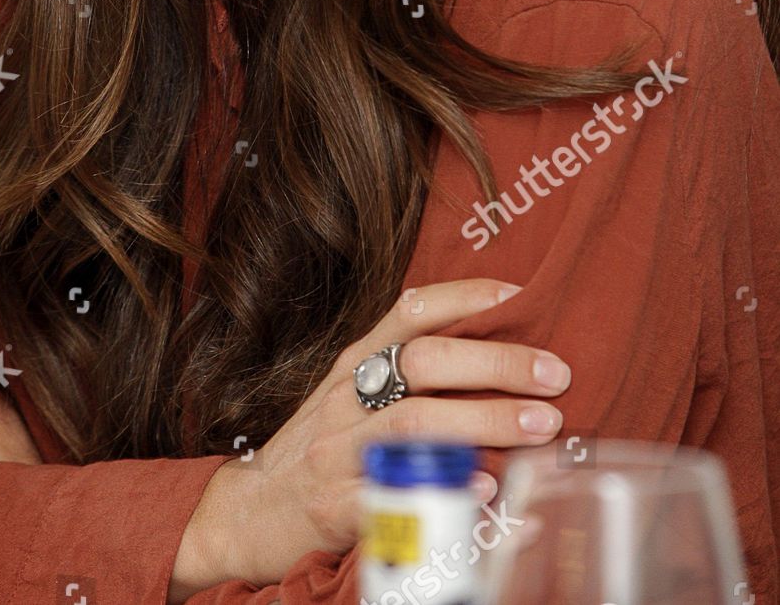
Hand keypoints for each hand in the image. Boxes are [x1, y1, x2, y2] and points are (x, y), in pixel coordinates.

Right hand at [186, 278, 569, 589]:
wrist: (250, 512)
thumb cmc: (320, 447)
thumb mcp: (353, 394)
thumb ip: (406, 374)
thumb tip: (496, 355)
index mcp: (356, 362)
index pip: (411, 311)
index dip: (465, 296)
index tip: (520, 295)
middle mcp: (346, 397)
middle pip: (423, 362)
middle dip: (495, 362)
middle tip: (555, 374)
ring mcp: (338, 450)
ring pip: (415, 422)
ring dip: (485, 420)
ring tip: (542, 426)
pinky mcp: (335, 507)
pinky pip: (396, 495)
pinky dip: (446, 491)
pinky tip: (486, 491)